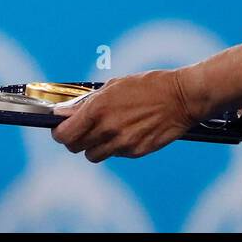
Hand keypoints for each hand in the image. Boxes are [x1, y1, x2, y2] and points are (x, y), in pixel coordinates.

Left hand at [51, 70, 198, 162]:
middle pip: (75, 148)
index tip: (61, 128)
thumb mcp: (113, 86)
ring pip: (93, 155)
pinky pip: (115, 154)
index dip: (59, 132)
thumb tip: (64, 113)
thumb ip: (86, 102)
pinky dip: (115, 146)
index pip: (64, 134)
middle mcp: (107, 129)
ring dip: (94, 146)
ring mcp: (122, 143)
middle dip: (74, 139)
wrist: (182, 97)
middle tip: (81, 130)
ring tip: (105, 131)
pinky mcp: (136, 152)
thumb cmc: (147, 85)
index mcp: (98, 109)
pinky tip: (127, 131)